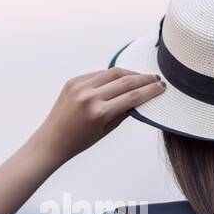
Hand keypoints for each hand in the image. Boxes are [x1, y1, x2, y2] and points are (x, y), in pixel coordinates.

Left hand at [33, 68, 164, 161]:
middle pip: (125, 81)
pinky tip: (121, 78)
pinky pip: (98, 74)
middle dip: (144, 79)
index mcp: (99, 112)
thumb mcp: (106, 130)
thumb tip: (140, 97)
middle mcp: (89, 96)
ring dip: (130, 73)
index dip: (150, 91)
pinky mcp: (73, 81)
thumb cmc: (80, 140)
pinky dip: (111, 76)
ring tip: (142, 77)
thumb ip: (123, 112)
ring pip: (112, 73)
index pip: (132, 97)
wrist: (52, 140)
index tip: (161, 87)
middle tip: (157, 78)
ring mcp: (80, 86)